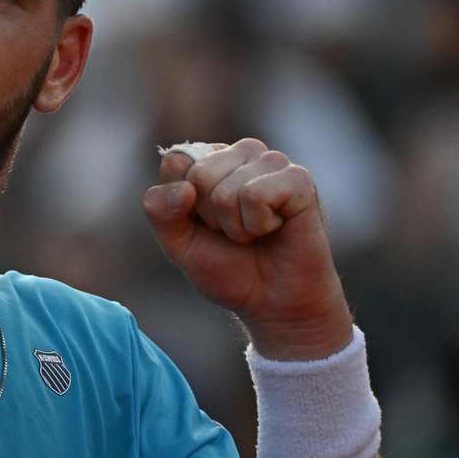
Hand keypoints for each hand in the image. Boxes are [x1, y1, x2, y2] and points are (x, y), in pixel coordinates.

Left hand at [142, 138, 352, 359]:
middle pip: (199, 175)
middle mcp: (242, 153)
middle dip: (211, 217)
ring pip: (225, 190)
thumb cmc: (228, 268)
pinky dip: (258, 224)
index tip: (204, 223)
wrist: (274, 304)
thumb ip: (160, 211)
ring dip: (236, 225)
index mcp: (211, 159)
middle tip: (234, 232)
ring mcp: (272, 162)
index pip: (176, 162)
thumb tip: (184, 188)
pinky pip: (255, 195)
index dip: (182, 205)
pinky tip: (275, 228)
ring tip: (255, 232)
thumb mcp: (178, 243)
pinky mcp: (298, 179)